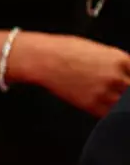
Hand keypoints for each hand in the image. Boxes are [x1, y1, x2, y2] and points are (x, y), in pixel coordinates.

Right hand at [12, 32, 129, 115]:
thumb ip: (116, 62)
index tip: (128, 80)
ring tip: (112, 97)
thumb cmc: (64, 50)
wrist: (43, 59)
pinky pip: (112, 115)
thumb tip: (125, 71)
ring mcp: (104, 92)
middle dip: (127, 89)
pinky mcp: (92, 105)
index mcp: (119, 59)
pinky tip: (109, 108)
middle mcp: (115, 77)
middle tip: (121, 89)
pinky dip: (113, 113)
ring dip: (121, 102)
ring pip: (125, 105)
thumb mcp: (96, 49)